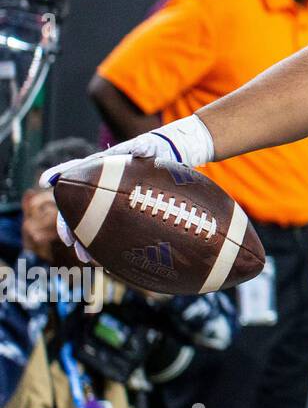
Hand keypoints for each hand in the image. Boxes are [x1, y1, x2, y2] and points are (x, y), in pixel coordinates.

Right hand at [41, 115, 214, 265]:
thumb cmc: (152, 152)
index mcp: (97, 166)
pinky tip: (103, 260)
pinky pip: (100, 230)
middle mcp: (94, 185)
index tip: (45, 181)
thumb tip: (142, 147)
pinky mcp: (113, 212)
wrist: (163, 160)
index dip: (57, 173)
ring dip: (81, 241)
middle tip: (69, 241)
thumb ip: (144, 147)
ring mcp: (102, 200)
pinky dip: (99, 245)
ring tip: (85, 258)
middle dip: (67, 225)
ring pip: (84, 223)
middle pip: (72, 206)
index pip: (73, 168)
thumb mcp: (149, 148)